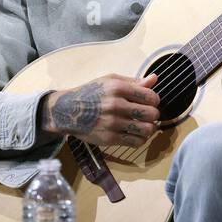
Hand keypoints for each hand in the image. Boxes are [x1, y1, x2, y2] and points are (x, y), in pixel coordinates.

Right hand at [40, 73, 160, 146]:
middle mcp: (116, 105)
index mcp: (118, 88)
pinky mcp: (109, 138)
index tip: (150, 102)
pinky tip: (136, 134)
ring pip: (147, 129)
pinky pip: (136, 142)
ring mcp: (112, 123)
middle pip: (152, 114)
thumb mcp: (110, 81)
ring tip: (144, 126)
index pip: (151, 96)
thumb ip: (134, 81)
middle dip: (153, 115)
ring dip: (150, 128)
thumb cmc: (91, 93)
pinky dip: (141, 139)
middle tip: (148, 115)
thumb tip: (154, 79)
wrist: (67, 111)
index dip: (154, 100)